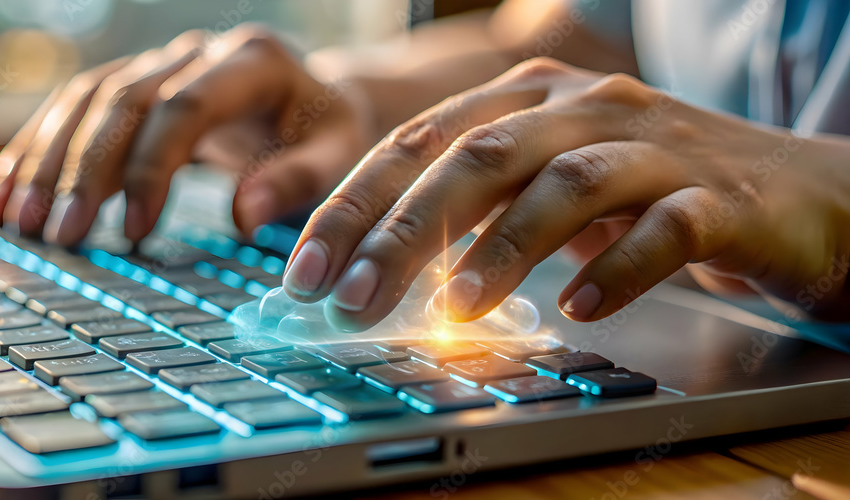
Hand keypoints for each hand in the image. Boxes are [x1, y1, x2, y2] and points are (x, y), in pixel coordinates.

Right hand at [0, 25, 375, 244]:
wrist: (314, 100)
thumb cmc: (329, 134)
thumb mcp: (335, 155)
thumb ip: (298, 180)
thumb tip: (242, 214)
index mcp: (252, 61)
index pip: (186, 108)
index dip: (152, 168)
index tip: (133, 231)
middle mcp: (197, 51)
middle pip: (123, 101)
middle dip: (85, 172)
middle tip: (59, 237)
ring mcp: (161, 61)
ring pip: (87, 99)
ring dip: (45, 161)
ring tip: (13, 223)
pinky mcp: (137, 82)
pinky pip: (76, 108)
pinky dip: (37, 150)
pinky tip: (4, 194)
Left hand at [283, 57, 849, 330]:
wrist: (791, 189)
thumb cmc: (647, 188)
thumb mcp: (545, 185)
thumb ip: (475, 210)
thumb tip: (380, 268)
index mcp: (527, 99)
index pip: (420, 143)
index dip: (356, 206)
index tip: (307, 271)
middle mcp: (583, 108)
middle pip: (478, 157)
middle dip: (405, 229)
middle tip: (354, 297)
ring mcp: (654, 147)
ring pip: (565, 184)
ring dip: (502, 247)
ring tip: (452, 307)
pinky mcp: (718, 197)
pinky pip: (665, 229)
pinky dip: (618, 267)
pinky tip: (582, 308)